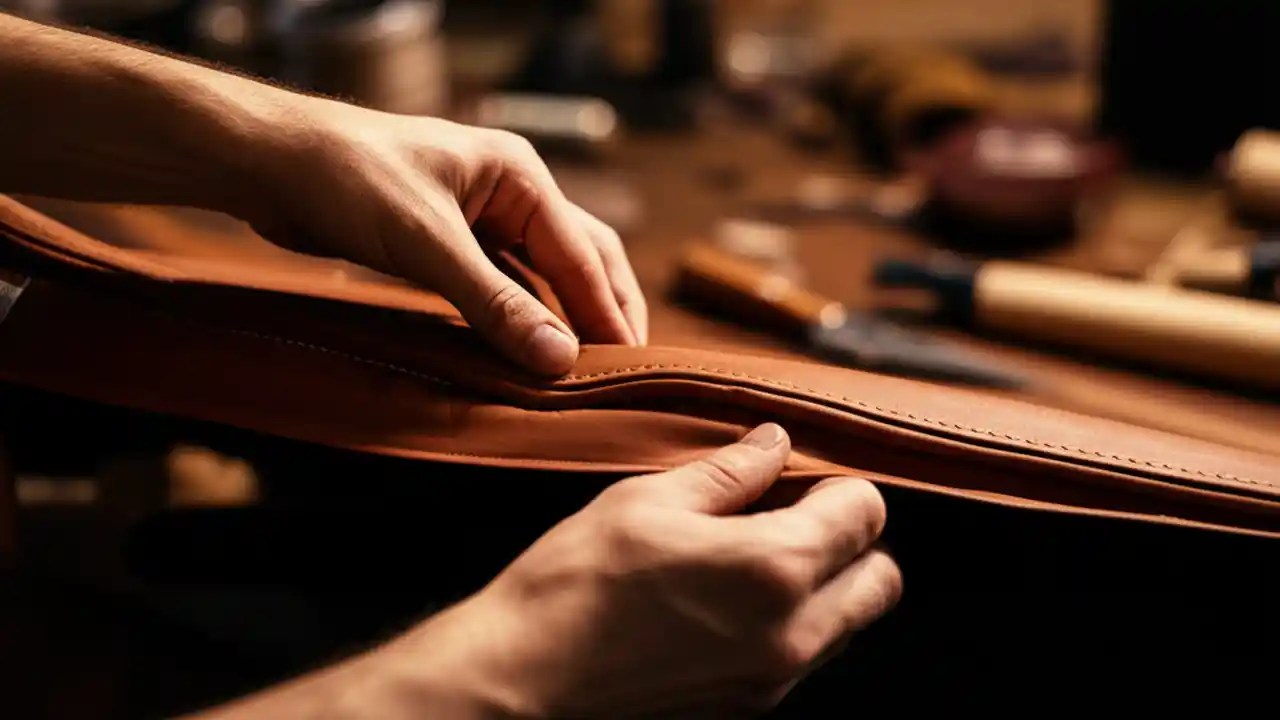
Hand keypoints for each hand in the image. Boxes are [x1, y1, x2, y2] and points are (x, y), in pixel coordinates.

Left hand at [247, 101, 646, 375]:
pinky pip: (502, 285)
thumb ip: (495, 303)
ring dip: (564, 318)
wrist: (270, 163)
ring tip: (584, 373)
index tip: (629, 369)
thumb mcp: (427, 244)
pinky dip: (520, 317)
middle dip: (603, 313)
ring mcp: (480, 217)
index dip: (607, 313)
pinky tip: (526, 351)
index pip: (585, 254)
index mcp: (520, 176)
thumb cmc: (349, 180)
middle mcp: (511, 193)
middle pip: (579, 259)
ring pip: (542, 275)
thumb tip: (558, 359)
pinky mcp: (447, 241)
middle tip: (625, 374)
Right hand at [383, 423, 901, 717]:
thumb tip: (775, 444)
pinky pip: (804, 658)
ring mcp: (771, 681)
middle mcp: (791, 635)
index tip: (797, 477)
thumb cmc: (574, 587)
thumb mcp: (648, 501)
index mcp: (774, 569)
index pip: (865, 514)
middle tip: (790, 516)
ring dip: (825, 584)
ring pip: (848, 624)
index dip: (836, 483)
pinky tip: (727, 601)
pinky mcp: (745, 709)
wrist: (521, 682)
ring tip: (752, 557)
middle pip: (881, 579)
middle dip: (851, 540)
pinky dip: (790, 623)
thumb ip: (729, 472)